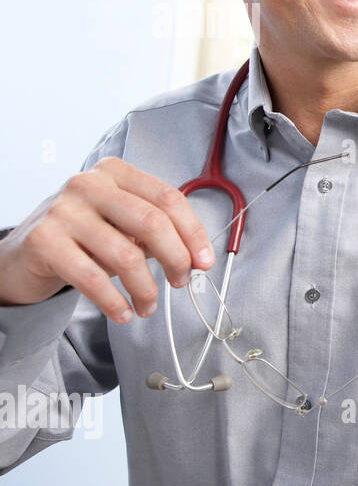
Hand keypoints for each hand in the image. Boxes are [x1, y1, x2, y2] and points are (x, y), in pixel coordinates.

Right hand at [0, 156, 213, 319]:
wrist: (24, 253)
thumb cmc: (85, 238)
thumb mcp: (122, 225)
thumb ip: (156, 232)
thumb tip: (197, 257)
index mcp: (115, 172)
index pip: (169, 198)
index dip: (193, 233)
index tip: (205, 262)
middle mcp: (88, 184)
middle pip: (152, 222)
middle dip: (176, 259)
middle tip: (181, 282)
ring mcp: (63, 210)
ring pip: (126, 256)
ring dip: (145, 289)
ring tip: (147, 306)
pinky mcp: (44, 241)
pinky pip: (93, 278)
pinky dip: (114, 302)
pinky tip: (123, 313)